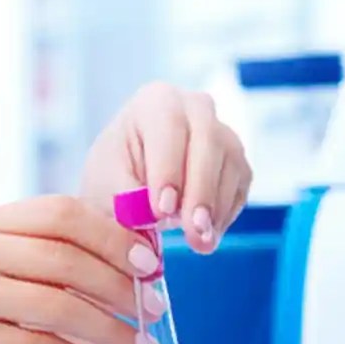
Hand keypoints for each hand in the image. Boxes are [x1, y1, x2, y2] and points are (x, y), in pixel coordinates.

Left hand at [81, 82, 252, 252]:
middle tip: (192, 229)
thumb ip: (125, 197)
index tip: (161, 209)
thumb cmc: (112, 177)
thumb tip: (147, 216)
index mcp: (156, 101)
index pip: (168, 128)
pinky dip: (225, 215)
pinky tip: (206, 237)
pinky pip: (240, 186)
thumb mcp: (105, 184)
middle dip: (200, 191)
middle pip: (209, 142)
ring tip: (199, 242)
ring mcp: (222, 132)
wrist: (129, 184)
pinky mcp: (235, 162)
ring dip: (216, 208)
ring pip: (230, 164)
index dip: (168, 170)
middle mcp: (195, 108)